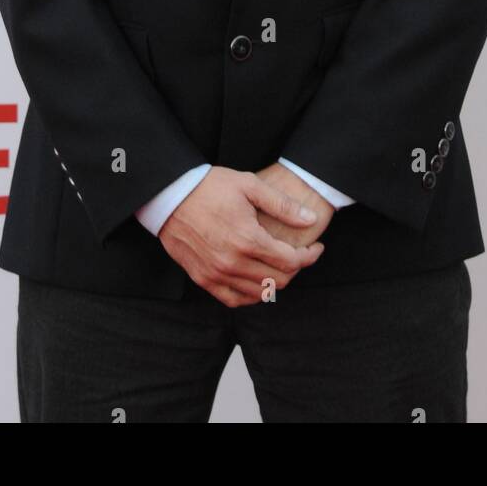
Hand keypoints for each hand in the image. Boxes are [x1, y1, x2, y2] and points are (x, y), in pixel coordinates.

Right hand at [157, 166, 325, 306]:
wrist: (170, 196)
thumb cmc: (210, 187)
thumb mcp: (249, 185)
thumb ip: (283, 205)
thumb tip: (310, 220)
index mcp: (248, 239)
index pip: (291, 261)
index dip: (309, 256)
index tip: (316, 248)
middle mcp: (233, 262)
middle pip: (278, 281)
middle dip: (296, 269)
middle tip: (300, 255)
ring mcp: (216, 274)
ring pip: (259, 293)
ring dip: (275, 282)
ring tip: (280, 265)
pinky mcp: (203, 279)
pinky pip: (233, 299)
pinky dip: (250, 295)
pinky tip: (257, 281)